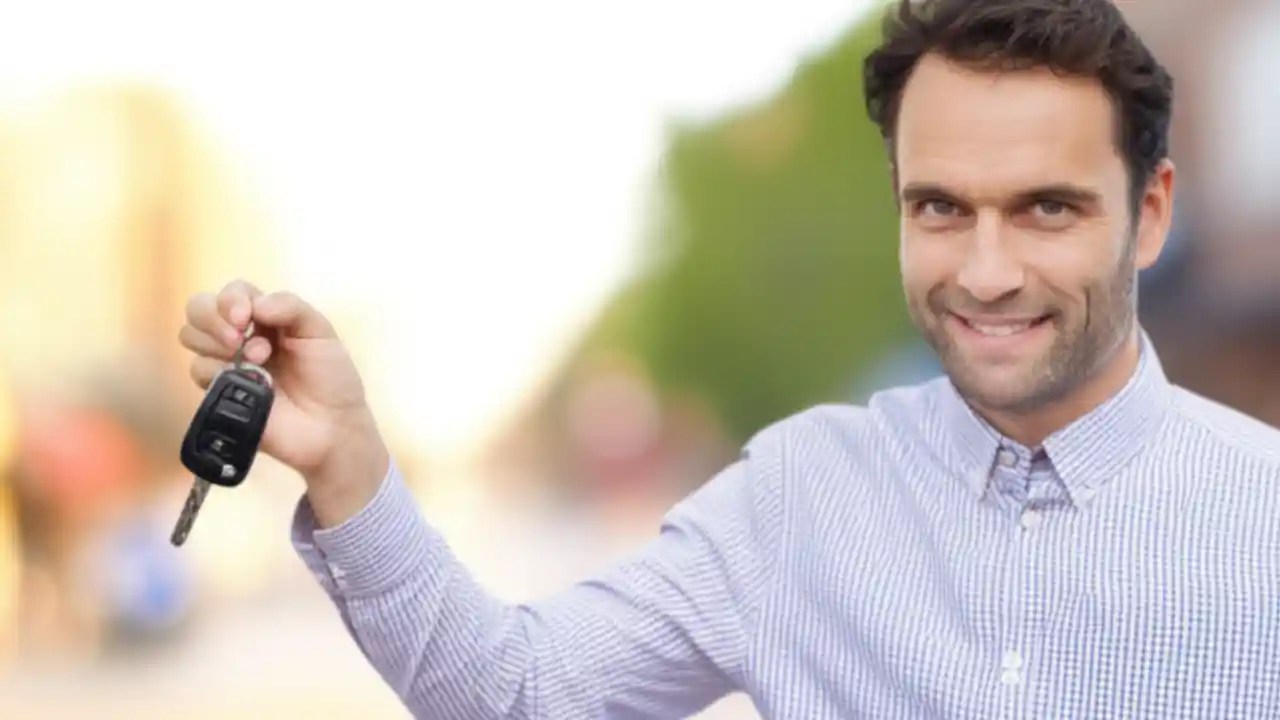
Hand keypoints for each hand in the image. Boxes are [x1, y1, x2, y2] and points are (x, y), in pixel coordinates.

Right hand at [178, 278, 389, 525]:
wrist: (332, 425)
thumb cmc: (331, 377)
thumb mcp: (320, 332)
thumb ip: (291, 308)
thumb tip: (255, 304)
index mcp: (265, 317)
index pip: (233, 292)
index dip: (232, 299)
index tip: (248, 318)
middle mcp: (240, 336)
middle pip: (198, 308)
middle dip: (213, 317)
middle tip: (239, 337)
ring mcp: (226, 363)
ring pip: (190, 336)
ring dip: (216, 343)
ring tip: (257, 360)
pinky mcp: (218, 391)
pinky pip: (198, 370)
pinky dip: (220, 371)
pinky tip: (250, 382)